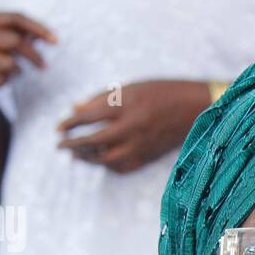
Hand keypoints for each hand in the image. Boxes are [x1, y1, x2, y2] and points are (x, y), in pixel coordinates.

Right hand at [0, 12, 55, 99]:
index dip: (38, 28)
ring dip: (16, 71)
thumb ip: (20, 34)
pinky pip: (0, 81)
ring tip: (9, 71)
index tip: (56, 41)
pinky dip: (3, 82)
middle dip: (33, 55)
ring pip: (9, 64)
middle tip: (44, 66)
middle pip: (16, 41)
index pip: (16, 18)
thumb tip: (50, 37)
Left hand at [56, 79, 211, 173]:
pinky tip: (100, 160)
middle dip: (73, 144)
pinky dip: (108, 166)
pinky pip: (123, 167)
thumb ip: (102, 98)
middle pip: (93, 140)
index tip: (59, 127)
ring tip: (76, 154)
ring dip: (87, 158)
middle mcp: (132, 127)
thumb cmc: (161, 91)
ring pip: (106, 159)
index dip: (69, 123)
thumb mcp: (131, 87)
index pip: (88, 117)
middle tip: (60, 144)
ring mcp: (141, 144)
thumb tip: (75, 109)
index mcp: (127, 105)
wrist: (195, 108)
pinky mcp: (149, 156)